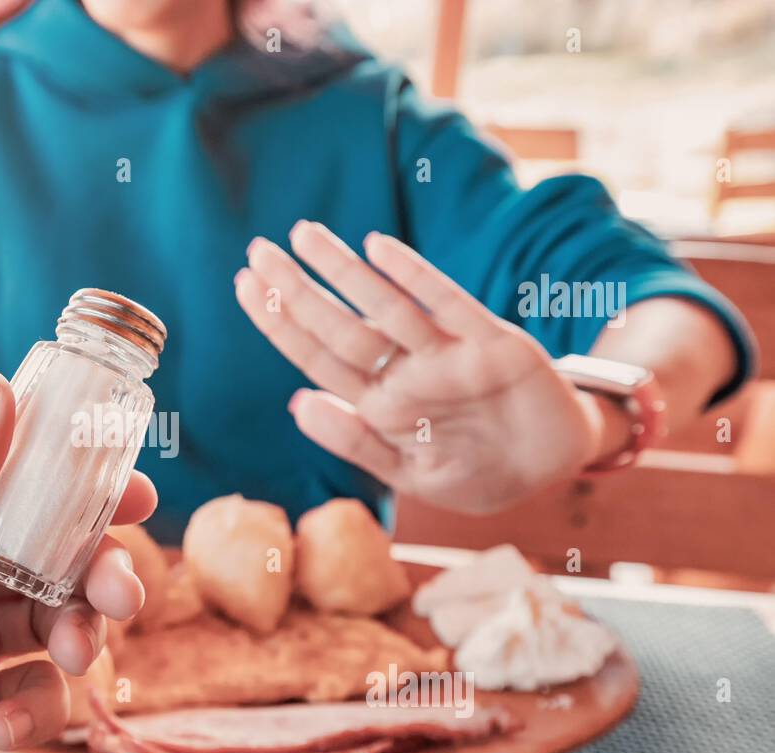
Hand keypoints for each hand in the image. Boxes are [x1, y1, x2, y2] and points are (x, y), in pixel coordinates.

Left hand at [235, 222, 601, 513]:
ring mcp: (446, 355)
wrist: (552, 468)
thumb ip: (356, 442)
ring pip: (385, 307)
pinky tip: (378, 248)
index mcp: (381, 404)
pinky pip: (447, 304)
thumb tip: (296, 404)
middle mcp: (406, 373)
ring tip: (302, 236)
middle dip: (297, 291)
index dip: (281, 324)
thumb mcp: (410, 472)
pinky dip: (415, 277)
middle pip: (340, 327)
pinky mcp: (491, 343)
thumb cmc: (476, 471)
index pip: (317, 358)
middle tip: (256, 251)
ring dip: (344, 272)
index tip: (245, 287)